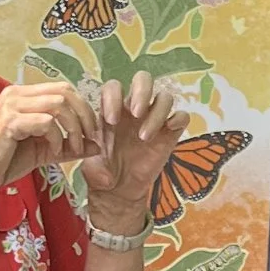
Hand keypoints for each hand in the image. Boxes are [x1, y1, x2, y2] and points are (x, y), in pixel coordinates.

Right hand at [0, 79, 97, 200]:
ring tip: (70, 149)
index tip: (91, 133)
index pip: (63, 89)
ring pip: (58, 104)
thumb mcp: (43, 151)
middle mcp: (16, 94)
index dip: (83, 108)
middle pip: (65, 91)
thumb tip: (97, 145)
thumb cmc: (4, 161)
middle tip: (89, 138)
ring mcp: (11, 105)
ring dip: (72, 128)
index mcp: (23, 95)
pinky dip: (56, 137)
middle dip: (84, 115)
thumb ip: (68, 146)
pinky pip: (46, 122)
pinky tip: (53, 152)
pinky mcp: (9, 121)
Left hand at [78, 74, 190, 233]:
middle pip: (144, 79)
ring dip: (157, 113)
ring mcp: (154, 120)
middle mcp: (134, 109)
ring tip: (144, 138)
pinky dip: (178, 120)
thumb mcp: (87, 157)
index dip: (114, 97)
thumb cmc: (101, 171)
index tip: (111, 121)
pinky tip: (167, 132)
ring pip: (165, 97)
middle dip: (142, 91)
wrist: (117, 191)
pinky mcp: (170, 134)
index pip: (115, 86)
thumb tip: (94, 137)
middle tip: (136, 115)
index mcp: (112, 108)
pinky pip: (182, 116)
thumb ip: (88, 145)